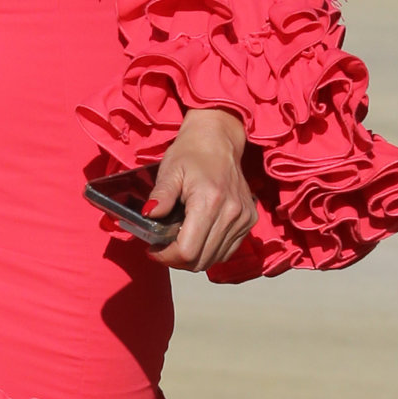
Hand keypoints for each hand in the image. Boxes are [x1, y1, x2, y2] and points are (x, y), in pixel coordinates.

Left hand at [143, 109, 256, 272]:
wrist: (219, 138)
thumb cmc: (191, 152)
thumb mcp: (170, 170)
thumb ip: (160, 196)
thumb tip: (147, 216)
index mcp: (210, 200)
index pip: (188, 250)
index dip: (167, 256)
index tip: (153, 249)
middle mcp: (232, 213)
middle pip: (202, 260)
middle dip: (177, 260)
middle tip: (162, 248)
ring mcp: (244, 219)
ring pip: (215, 259)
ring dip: (194, 258)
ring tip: (178, 243)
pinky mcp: (250, 221)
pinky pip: (228, 250)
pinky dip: (210, 251)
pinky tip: (197, 237)